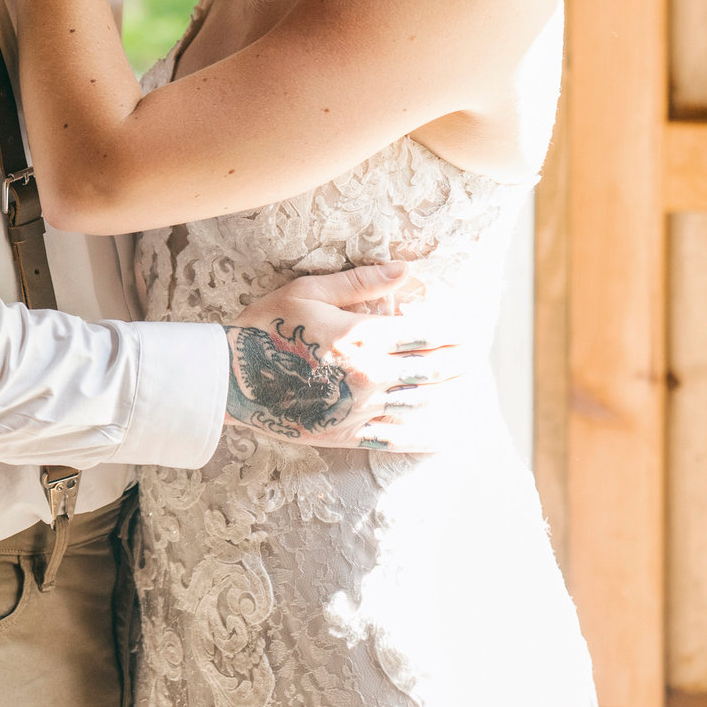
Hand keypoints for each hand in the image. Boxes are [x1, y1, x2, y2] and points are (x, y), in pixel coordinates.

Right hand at [222, 261, 465, 452]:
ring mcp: (360, 408)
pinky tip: (445, 434)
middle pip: (432, 370)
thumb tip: (406, 269)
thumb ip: (360, 282)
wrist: (229, 379)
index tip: (471, 331)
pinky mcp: (347, 433)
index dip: (455, 332)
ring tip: (469, 389)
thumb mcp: (307, 292)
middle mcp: (369, 375)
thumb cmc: (264, 327)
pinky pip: (399, 437)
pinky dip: (428, 435)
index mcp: (362, 337)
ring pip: (422, 403)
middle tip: (477, 358)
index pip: (426, 334)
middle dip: (461, 363)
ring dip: (452, 395)